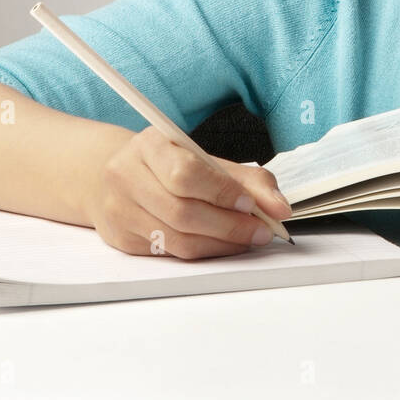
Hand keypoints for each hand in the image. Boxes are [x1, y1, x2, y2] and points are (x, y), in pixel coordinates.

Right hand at [86, 126, 292, 257]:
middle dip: (229, 227)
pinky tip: (222, 245)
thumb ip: (249, 180)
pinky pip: (170, 254)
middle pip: (182, 213)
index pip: (185, 174)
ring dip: (220, 244)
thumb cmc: (172, 164)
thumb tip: (280, 208)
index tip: (251, 205)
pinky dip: (204, 252)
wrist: (121, 175)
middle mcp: (126, 176)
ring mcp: (119, 209)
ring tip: (248, 240)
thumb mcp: (207, 159)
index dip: (221, 193)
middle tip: (262, 232)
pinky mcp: (121, 238)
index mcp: (149, 145)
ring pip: (177, 239)